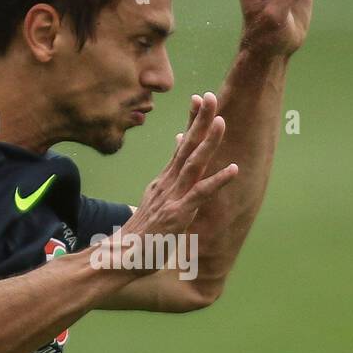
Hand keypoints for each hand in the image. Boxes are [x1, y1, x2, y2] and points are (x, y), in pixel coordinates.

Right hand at [119, 91, 236, 241]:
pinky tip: (233, 170)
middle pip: (186, 146)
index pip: (181, 145)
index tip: (200, 99)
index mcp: (165, 180)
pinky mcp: (177, 215)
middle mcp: (168, 183)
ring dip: (208, 143)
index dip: (192, 121)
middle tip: (212, 96)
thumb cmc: (141, 232)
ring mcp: (172, 197)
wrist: (120, 256)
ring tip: (222, 121)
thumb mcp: (155, 199)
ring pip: (193, 164)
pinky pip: (200, 194)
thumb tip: (175, 155)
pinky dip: (217, 181)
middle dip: (200, 121)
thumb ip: (167, 178)